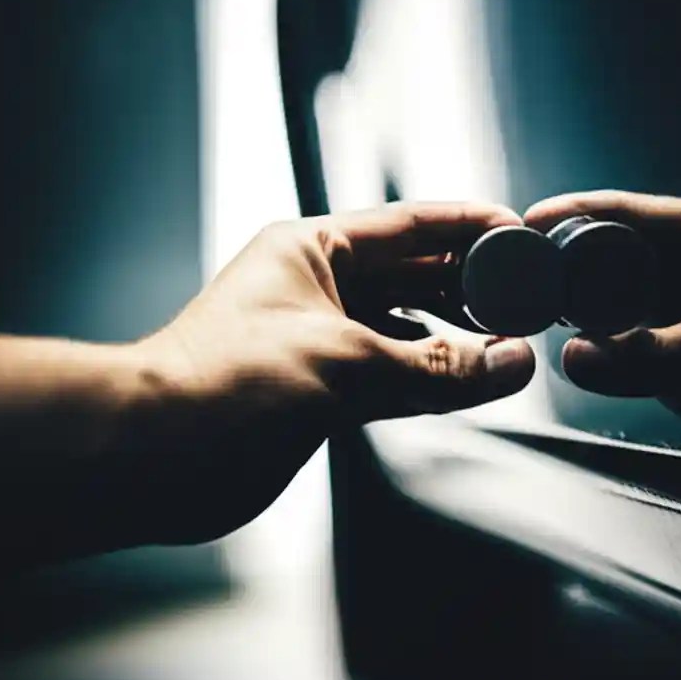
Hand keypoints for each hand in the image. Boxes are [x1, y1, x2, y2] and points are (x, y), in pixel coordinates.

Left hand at [122, 204, 535, 543]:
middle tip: (526, 297)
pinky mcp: (320, 389)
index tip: (519, 233)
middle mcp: (317, 287)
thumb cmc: (222, 386)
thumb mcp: (345, 365)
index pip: (408, 223)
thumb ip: (436, 365)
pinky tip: (463, 379)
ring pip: (405, 325)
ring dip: (454, 333)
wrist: (154, 455)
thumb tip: (509, 362)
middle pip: (413, 272)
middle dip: (470, 283)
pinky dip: (428, 376)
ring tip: (508, 338)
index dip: (468, 225)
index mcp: (313, 250)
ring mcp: (319, 338)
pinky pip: (391, 372)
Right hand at [525, 191, 680, 459]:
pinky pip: (646, 341)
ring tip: (538, 327)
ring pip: (624, 303)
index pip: (617, 211)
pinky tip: (592, 362)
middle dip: (565, 274)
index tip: (514, 226)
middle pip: (610, 257)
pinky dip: (620, 351)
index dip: (565, 216)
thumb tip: (573, 357)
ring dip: (590, 316)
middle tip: (515, 292)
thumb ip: (647, 355)